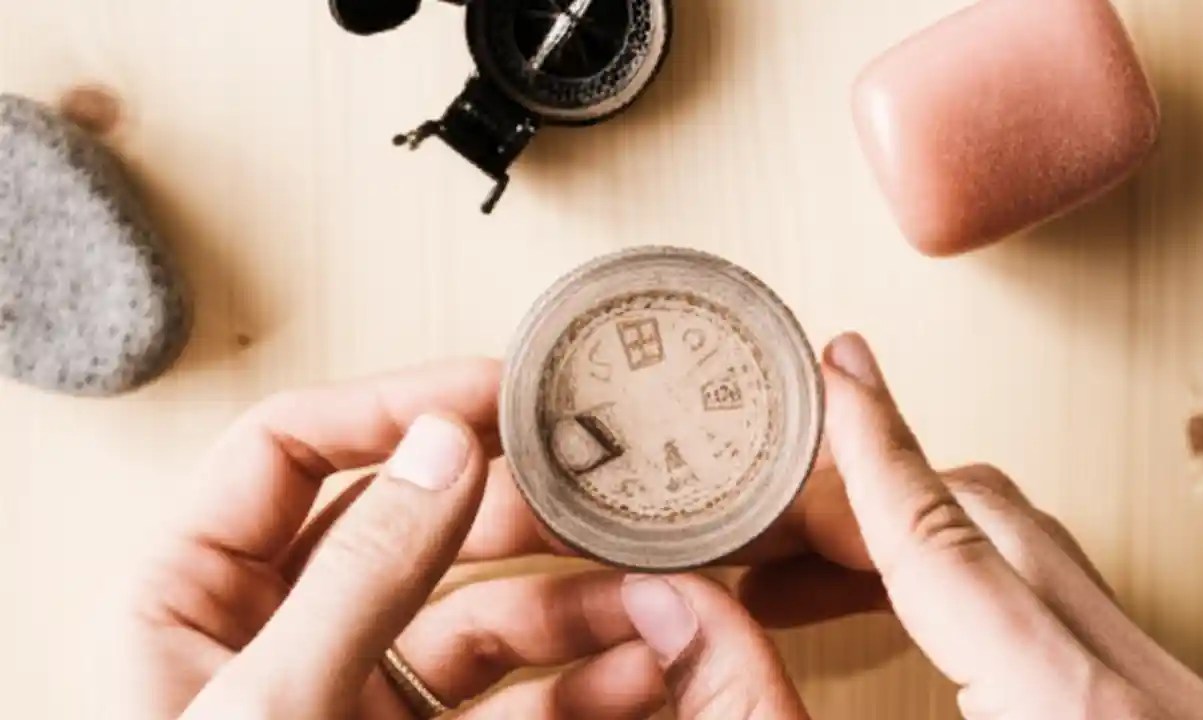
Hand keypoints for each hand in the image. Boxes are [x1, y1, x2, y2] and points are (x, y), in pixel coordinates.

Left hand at [126, 359, 681, 718]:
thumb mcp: (277, 709)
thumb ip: (360, 574)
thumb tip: (441, 446)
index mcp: (194, 597)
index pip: (289, 449)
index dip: (392, 403)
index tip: (492, 392)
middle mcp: (277, 631)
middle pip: (396, 516)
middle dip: (497, 494)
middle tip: (582, 466)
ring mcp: (353, 691)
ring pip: (468, 605)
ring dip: (556, 586)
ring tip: (635, 565)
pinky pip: (504, 694)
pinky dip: (571, 675)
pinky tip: (636, 660)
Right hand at [614, 334, 1202, 719]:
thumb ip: (780, 715)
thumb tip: (698, 635)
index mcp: (1063, 712)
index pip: (945, 540)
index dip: (875, 445)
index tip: (837, 365)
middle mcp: (1134, 690)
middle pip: (987, 524)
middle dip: (862, 496)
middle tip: (758, 507)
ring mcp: (1164, 699)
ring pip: (1028, 556)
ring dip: (906, 541)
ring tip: (799, 576)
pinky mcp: (1163, 714)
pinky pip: (1055, 607)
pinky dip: (964, 590)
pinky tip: (898, 625)